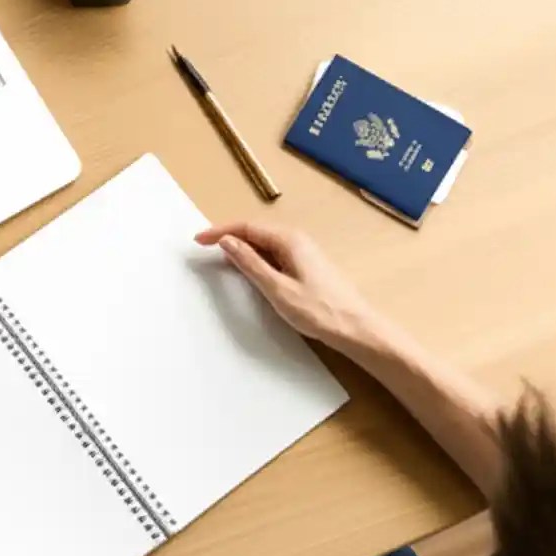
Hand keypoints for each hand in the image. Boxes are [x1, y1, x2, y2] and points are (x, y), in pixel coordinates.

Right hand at [196, 222, 389, 353]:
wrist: (356, 328)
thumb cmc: (318, 311)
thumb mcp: (277, 289)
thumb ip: (250, 264)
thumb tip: (228, 242)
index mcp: (289, 240)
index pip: (247, 227)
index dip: (220, 232)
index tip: (198, 240)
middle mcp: (297, 240)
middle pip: (255, 232)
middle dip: (228, 237)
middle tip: (204, 247)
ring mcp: (303, 253)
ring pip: (265, 244)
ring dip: (242, 249)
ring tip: (220, 258)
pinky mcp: (307, 267)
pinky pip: (274, 255)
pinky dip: (256, 259)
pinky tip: (248, 271)